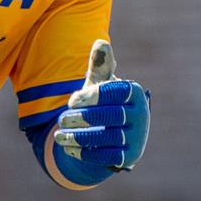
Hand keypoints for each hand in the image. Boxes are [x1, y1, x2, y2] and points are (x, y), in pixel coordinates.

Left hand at [52, 40, 148, 175]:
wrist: (113, 134)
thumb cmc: (103, 103)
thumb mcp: (99, 85)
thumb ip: (99, 66)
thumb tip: (100, 42)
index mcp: (135, 93)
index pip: (115, 92)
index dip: (92, 97)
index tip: (72, 101)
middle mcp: (141, 115)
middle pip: (111, 116)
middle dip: (82, 118)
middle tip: (61, 119)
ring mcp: (137, 137)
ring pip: (107, 138)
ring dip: (80, 137)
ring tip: (58, 136)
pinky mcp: (129, 158)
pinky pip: (107, 156)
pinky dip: (86, 153)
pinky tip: (69, 149)